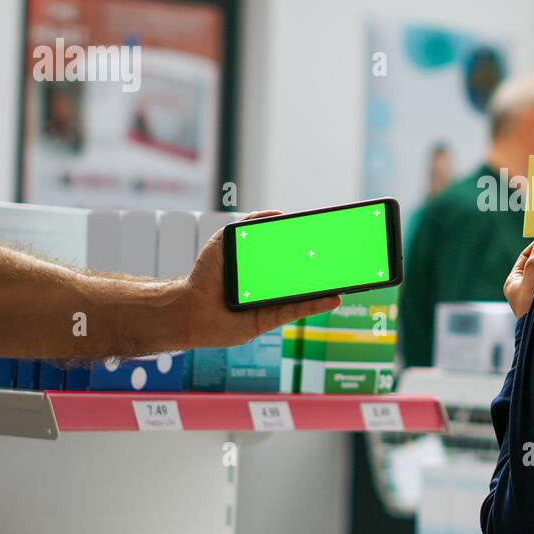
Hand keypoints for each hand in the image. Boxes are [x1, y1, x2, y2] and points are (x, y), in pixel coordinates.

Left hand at [175, 210, 340, 347]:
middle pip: (302, 275)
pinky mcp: (269, 320)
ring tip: (346, 278)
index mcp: (263, 268)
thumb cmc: (204, 275)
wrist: (188, 306)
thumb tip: (279, 213)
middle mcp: (270, 286)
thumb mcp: (224, 239)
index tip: (330, 240)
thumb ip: (249, 224)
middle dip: (324, 268)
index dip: (311, 249)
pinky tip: (333, 298)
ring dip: (327, 288)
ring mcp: (271, 304)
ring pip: (305, 294)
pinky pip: (297, 311)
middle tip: (344, 259)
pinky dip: (316, 305)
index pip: (292, 256)